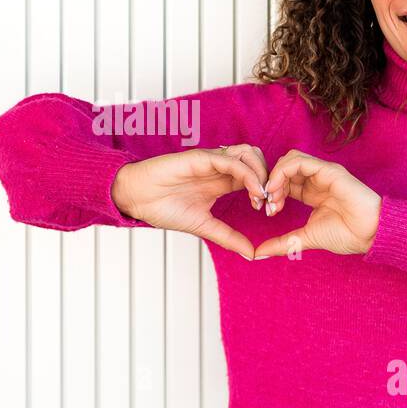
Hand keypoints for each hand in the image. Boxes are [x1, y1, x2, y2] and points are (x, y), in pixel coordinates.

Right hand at [110, 145, 270, 259]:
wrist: (137, 199)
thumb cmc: (163, 208)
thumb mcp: (204, 226)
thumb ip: (228, 237)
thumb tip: (251, 254)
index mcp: (221, 181)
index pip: (255, 177)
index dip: (267, 191)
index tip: (268, 211)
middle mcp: (219, 168)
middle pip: (258, 159)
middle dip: (269, 179)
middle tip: (268, 203)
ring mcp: (211, 161)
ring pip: (249, 153)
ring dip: (261, 173)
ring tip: (260, 196)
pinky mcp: (201, 158)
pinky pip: (232, 160)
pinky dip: (248, 174)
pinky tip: (252, 192)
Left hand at [253, 149, 381, 257]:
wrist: (370, 235)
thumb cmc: (346, 235)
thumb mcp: (305, 238)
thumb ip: (283, 243)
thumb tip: (259, 252)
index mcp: (312, 192)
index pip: (284, 182)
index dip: (271, 193)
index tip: (268, 211)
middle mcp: (316, 179)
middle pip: (284, 168)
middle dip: (270, 183)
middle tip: (266, 203)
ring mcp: (323, 173)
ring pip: (289, 159)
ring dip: (275, 175)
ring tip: (271, 195)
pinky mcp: (329, 170)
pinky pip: (299, 161)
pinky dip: (283, 171)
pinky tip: (277, 189)